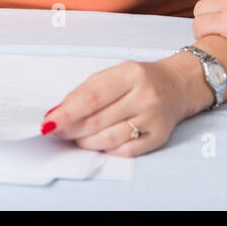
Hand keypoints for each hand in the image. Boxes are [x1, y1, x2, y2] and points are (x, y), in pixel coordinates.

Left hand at [40, 56, 207, 156]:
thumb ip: (84, 92)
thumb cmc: (139, 80)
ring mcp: (153, 118)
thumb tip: (57, 114)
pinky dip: (107, 150)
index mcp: (130, 74)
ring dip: (86, 142)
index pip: (92, 97)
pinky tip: (100, 143)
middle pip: (98, 121)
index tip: (49, 123)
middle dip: (72, 130)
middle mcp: (145, 95)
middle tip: (59, 131)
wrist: (178, 86)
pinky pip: (125, 151)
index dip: (67, 113)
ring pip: (109, 139)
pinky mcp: (159, 137)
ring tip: (77, 138)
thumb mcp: (112, 74)